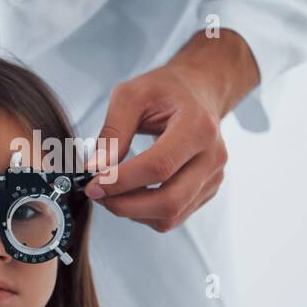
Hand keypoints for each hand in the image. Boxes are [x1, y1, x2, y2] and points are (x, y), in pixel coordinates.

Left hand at [84, 29, 259, 232]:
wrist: (199, 91)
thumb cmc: (165, 91)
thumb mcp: (131, 95)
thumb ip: (113, 132)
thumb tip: (94, 168)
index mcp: (197, 127)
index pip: (159, 166)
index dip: (123, 181)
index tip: (93, 183)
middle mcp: (212, 156)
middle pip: (169, 200)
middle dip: (126, 205)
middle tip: (97, 195)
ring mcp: (213, 177)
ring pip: (171, 215)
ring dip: (134, 212)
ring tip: (112, 193)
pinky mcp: (208, 190)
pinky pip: (175, 216)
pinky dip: (147, 213)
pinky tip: (132, 194)